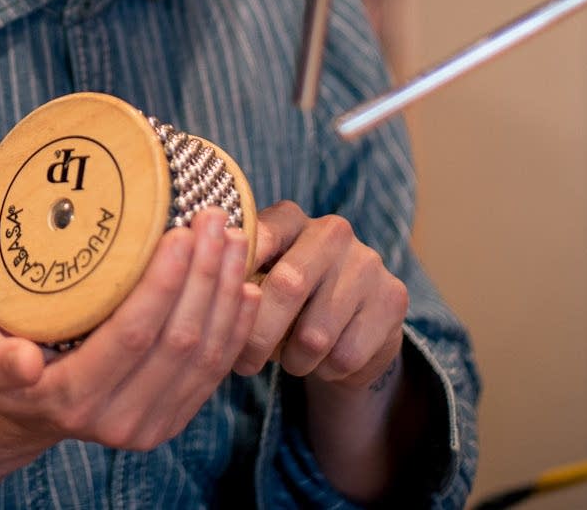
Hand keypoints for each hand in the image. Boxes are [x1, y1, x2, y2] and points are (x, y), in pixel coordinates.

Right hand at [0, 208, 259, 504]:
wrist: (16, 414)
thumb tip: (25, 361)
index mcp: (73, 398)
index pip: (133, 335)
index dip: (164, 284)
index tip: (180, 231)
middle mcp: (119, 421)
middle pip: (179, 342)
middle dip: (204, 277)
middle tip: (213, 219)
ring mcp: (151, 426)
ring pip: (206, 357)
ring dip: (225, 294)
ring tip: (233, 238)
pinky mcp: (171, 419)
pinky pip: (214, 372)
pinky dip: (235, 326)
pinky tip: (244, 285)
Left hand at [235, 201, 406, 388]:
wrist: (355, 329)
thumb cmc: (292, 304)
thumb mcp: (263, 283)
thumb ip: (236, 279)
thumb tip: (193, 287)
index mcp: (292, 218)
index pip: (259, 239)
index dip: (234, 274)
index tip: (217, 304)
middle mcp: (332, 231)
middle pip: (288, 286)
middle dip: (258, 335)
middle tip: (243, 363)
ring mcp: (367, 263)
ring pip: (316, 333)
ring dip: (295, 360)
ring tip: (291, 358)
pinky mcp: (393, 298)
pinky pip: (345, 354)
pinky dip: (326, 369)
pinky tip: (325, 359)